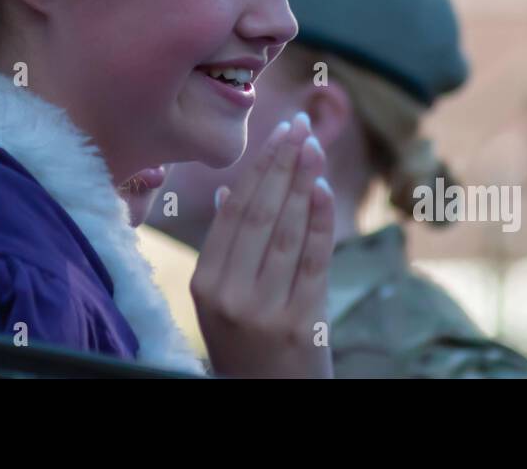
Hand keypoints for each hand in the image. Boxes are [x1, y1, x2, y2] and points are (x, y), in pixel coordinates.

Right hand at [190, 113, 335, 377]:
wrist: (270, 400)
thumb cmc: (247, 345)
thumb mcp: (219, 301)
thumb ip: (225, 249)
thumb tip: (233, 191)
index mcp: (205, 285)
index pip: (232, 213)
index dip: (257, 168)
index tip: (277, 132)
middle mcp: (229, 296)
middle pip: (259, 215)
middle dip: (281, 164)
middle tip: (298, 126)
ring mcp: (265, 310)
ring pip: (286, 232)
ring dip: (302, 182)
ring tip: (313, 145)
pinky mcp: (302, 323)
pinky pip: (312, 261)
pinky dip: (319, 222)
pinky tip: (322, 189)